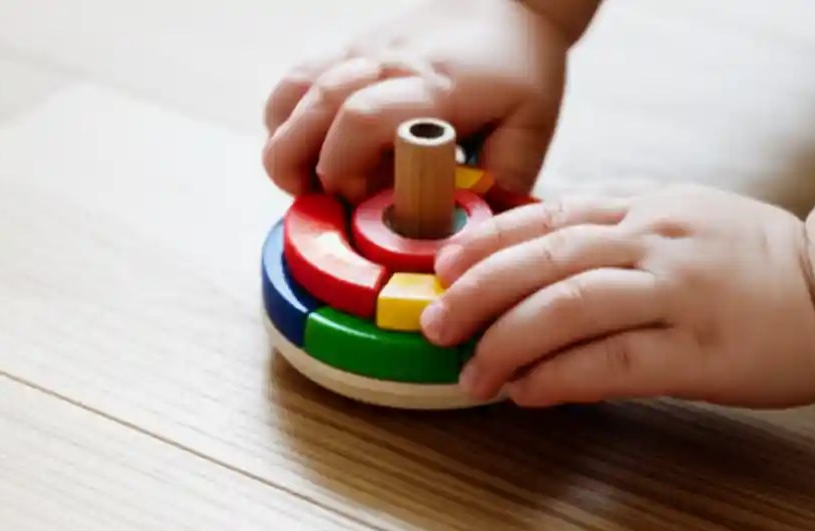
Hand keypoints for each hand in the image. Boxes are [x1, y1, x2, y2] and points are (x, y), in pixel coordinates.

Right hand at [262, 0, 569, 202]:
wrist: (508, 4)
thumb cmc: (520, 72)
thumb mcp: (532, 126)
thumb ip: (506, 176)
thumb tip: (470, 225)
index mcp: (435, 87)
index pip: (363, 119)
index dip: (345, 169)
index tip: (358, 203)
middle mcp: (388, 64)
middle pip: (317, 105)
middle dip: (304, 164)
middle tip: (324, 203)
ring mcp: (360, 52)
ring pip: (294, 91)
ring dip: (284, 145)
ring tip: (299, 185)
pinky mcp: (345, 50)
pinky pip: (293, 82)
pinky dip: (282, 122)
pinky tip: (300, 153)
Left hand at [420, 182, 814, 407]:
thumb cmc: (755, 262)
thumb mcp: (681, 217)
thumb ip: (613, 227)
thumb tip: (531, 259)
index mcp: (646, 207)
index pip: (547, 217)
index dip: (485, 243)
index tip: (442, 269)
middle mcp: (655, 241)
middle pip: (545, 259)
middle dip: (477, 291)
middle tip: (435, 323)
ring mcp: (678, 294)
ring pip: (569, 307)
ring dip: (507, 341)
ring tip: (471, 372)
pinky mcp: (700, 352)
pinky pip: (612, 362)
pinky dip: (558, 377)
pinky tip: (524, 392)